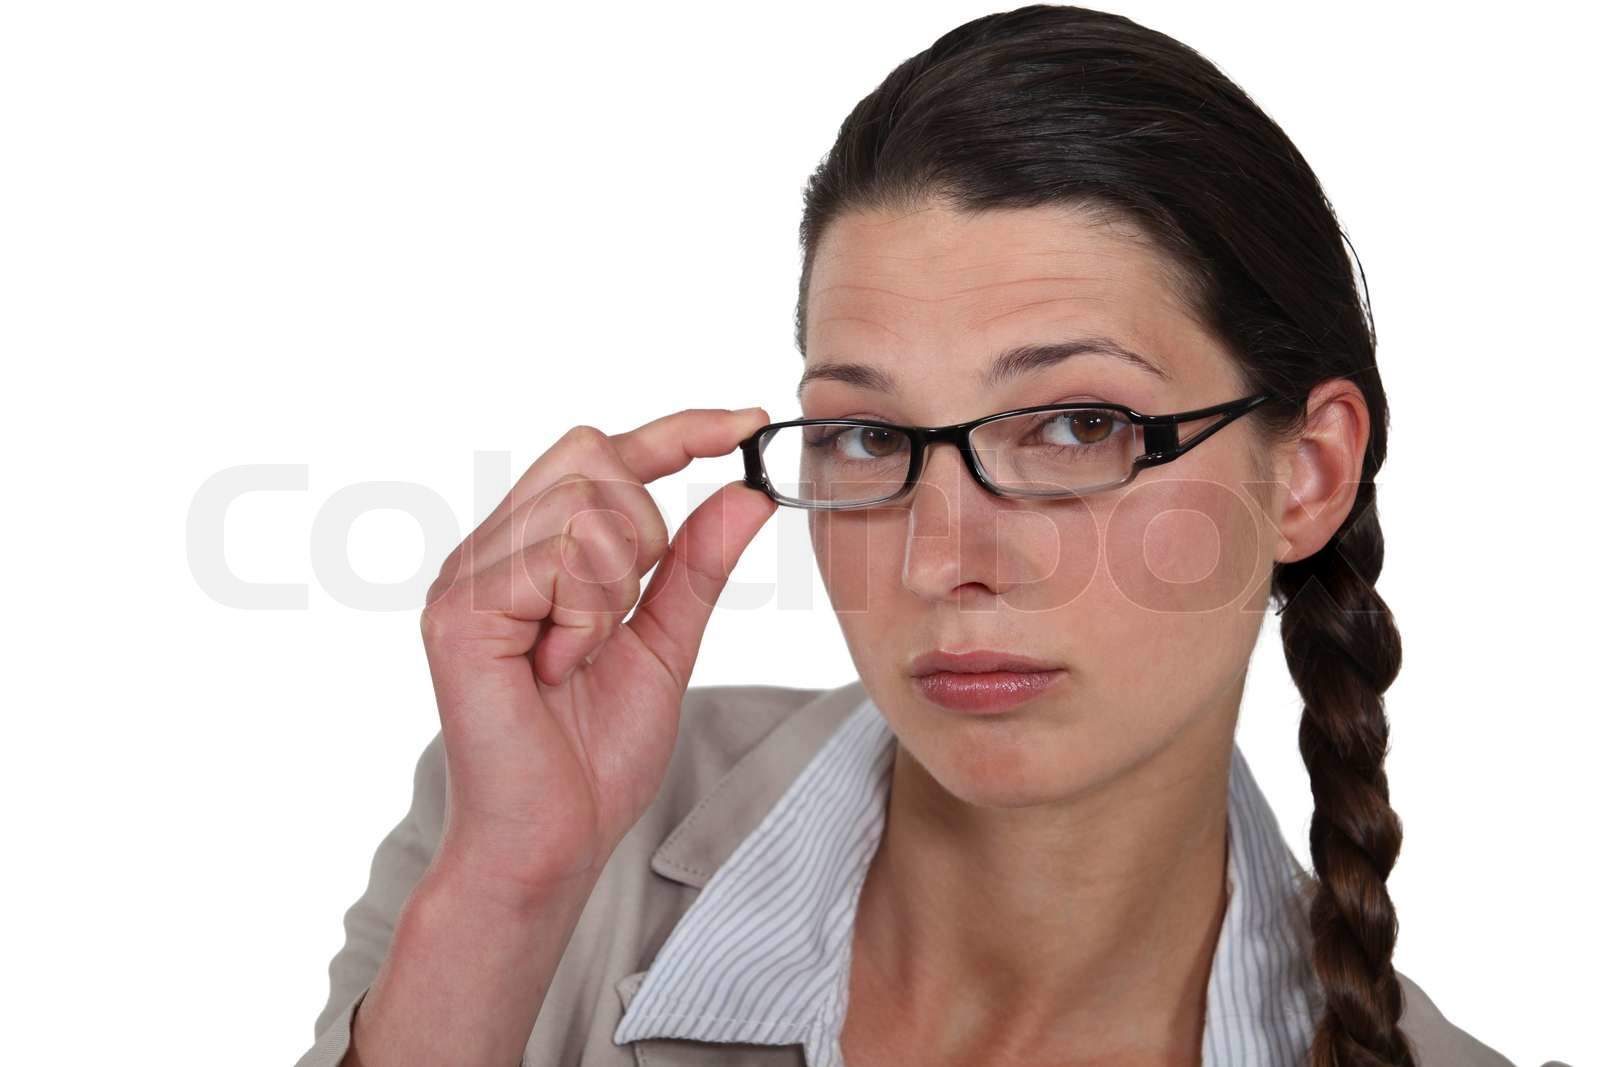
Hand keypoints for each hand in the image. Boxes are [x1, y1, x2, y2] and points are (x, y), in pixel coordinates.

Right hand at [416, 407, 774, 902]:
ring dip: (614, 585)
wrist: (550, 843)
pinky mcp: (459, 612)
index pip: (602, 453)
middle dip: (642, 532)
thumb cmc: (593, 756)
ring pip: (582, 503)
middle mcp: (488, 550)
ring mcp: (465, 577)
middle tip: (620, 617)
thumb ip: (697, 567)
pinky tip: (561, 665)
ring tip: (581, 653)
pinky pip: (555, 557)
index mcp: (530, 552)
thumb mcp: (665, 644)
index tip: (745, 422)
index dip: (678, 430)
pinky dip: (586, 613)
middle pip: (593, 456)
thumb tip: (746, 490)